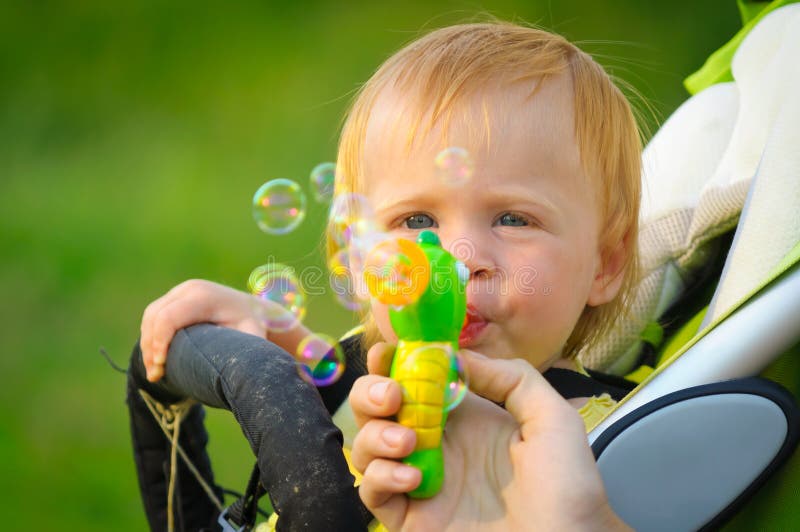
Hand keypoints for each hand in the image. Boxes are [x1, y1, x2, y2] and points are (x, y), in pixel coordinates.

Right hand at [140, 279, 309, 381]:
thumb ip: (245, 350)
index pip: (170, 317)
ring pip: (151, 315)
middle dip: (150, 347)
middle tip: (155, 375)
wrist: (255, 310)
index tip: (161, 367)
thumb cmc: (254, 327)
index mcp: (205, 296)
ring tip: (154, 371)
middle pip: (156, 316)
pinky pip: (154, 314)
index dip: (159, 343)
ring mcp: (181, 290)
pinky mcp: (176, 296)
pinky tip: (154, 358)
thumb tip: (240, 375)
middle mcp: (190, 288)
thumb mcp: (253, 337)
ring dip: (147, 343)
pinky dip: (150, 335)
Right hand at [349, 343, 629, 531]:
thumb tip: (457, 357)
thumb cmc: (568, 485)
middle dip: (370, 393)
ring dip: (374, 435)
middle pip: (376, 407)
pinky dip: (380, 478)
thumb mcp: (551, 417)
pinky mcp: (411, 517)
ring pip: (366, 446)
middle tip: (391, 396)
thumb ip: (510, 378)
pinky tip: (413, 479)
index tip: (388, 353)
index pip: (412, 378)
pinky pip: (373, 492)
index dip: (392, 362)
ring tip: (407, 441)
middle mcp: (434, 442)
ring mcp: (419, 479)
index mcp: (462, 414)